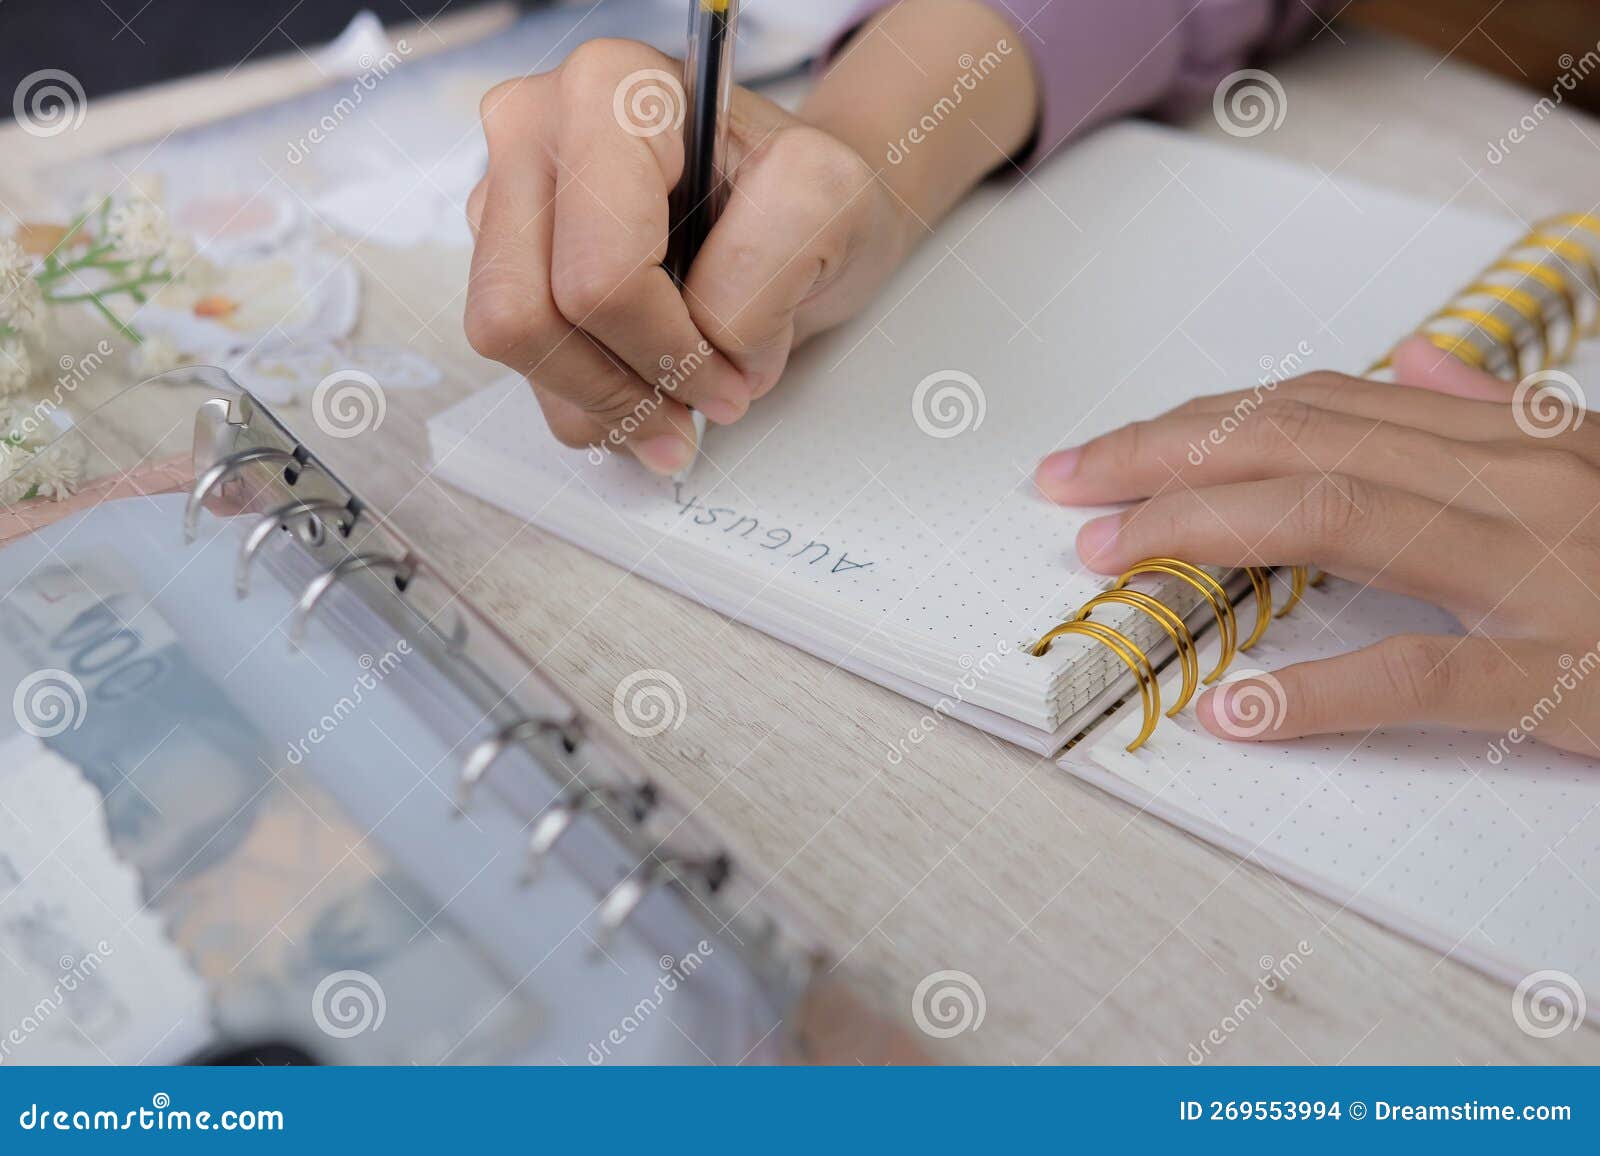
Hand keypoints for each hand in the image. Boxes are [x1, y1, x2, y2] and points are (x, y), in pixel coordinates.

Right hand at [464, 2, 1039, 474]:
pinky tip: (647, 391)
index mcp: (610, 90)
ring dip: (604, 404)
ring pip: (512, 345)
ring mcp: (503, 194)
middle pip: (530, 315)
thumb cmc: (801, 191)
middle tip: (704, 405)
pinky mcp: (500, 257)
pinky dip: (589, 403)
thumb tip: (708, 352)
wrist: (793, 203)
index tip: (737, 378)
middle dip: (626, 387)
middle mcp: (535, 129)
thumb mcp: (827, 203)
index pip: (602, 271)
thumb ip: (763, 269)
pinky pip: (521, 365)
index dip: (671, 350)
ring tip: (678, 410)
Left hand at [1034, 336, 1599, 759]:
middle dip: (1166, 458)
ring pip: (1337, 520)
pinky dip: (1319, 692)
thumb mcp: (1598, 466)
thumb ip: (1501, 418)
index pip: (1315, 408)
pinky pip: (1423, 674)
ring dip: (1205, 531)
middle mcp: (1513, 484)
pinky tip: (1240, 709)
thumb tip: (1413, 368)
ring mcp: (1538, 574)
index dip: (1198, 422)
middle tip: (1071, 490)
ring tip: (1116, 560)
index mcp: (1508, 443)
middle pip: (1299, 442)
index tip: (1110, 450)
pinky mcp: (1565, 674)